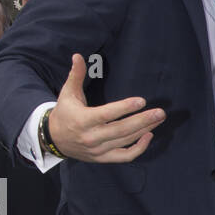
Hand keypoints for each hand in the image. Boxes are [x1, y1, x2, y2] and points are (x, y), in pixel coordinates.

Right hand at [46, 55, 164, 161]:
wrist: (55, 139)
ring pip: (126, 141)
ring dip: (145, 130)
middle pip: (121, 130)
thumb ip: (76, 75)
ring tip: (158, 119)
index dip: (124, 108)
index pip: (106, 115)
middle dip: (143, 121)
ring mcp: (98, 150)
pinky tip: (149, 135)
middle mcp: (91, 137)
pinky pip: (125, 156)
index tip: (141, 101)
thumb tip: (78, 55)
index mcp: (82, 120)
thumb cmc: (65, 113)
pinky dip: (139, 148)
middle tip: (160, 112)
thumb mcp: (67, 93)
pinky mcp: (103, 158)